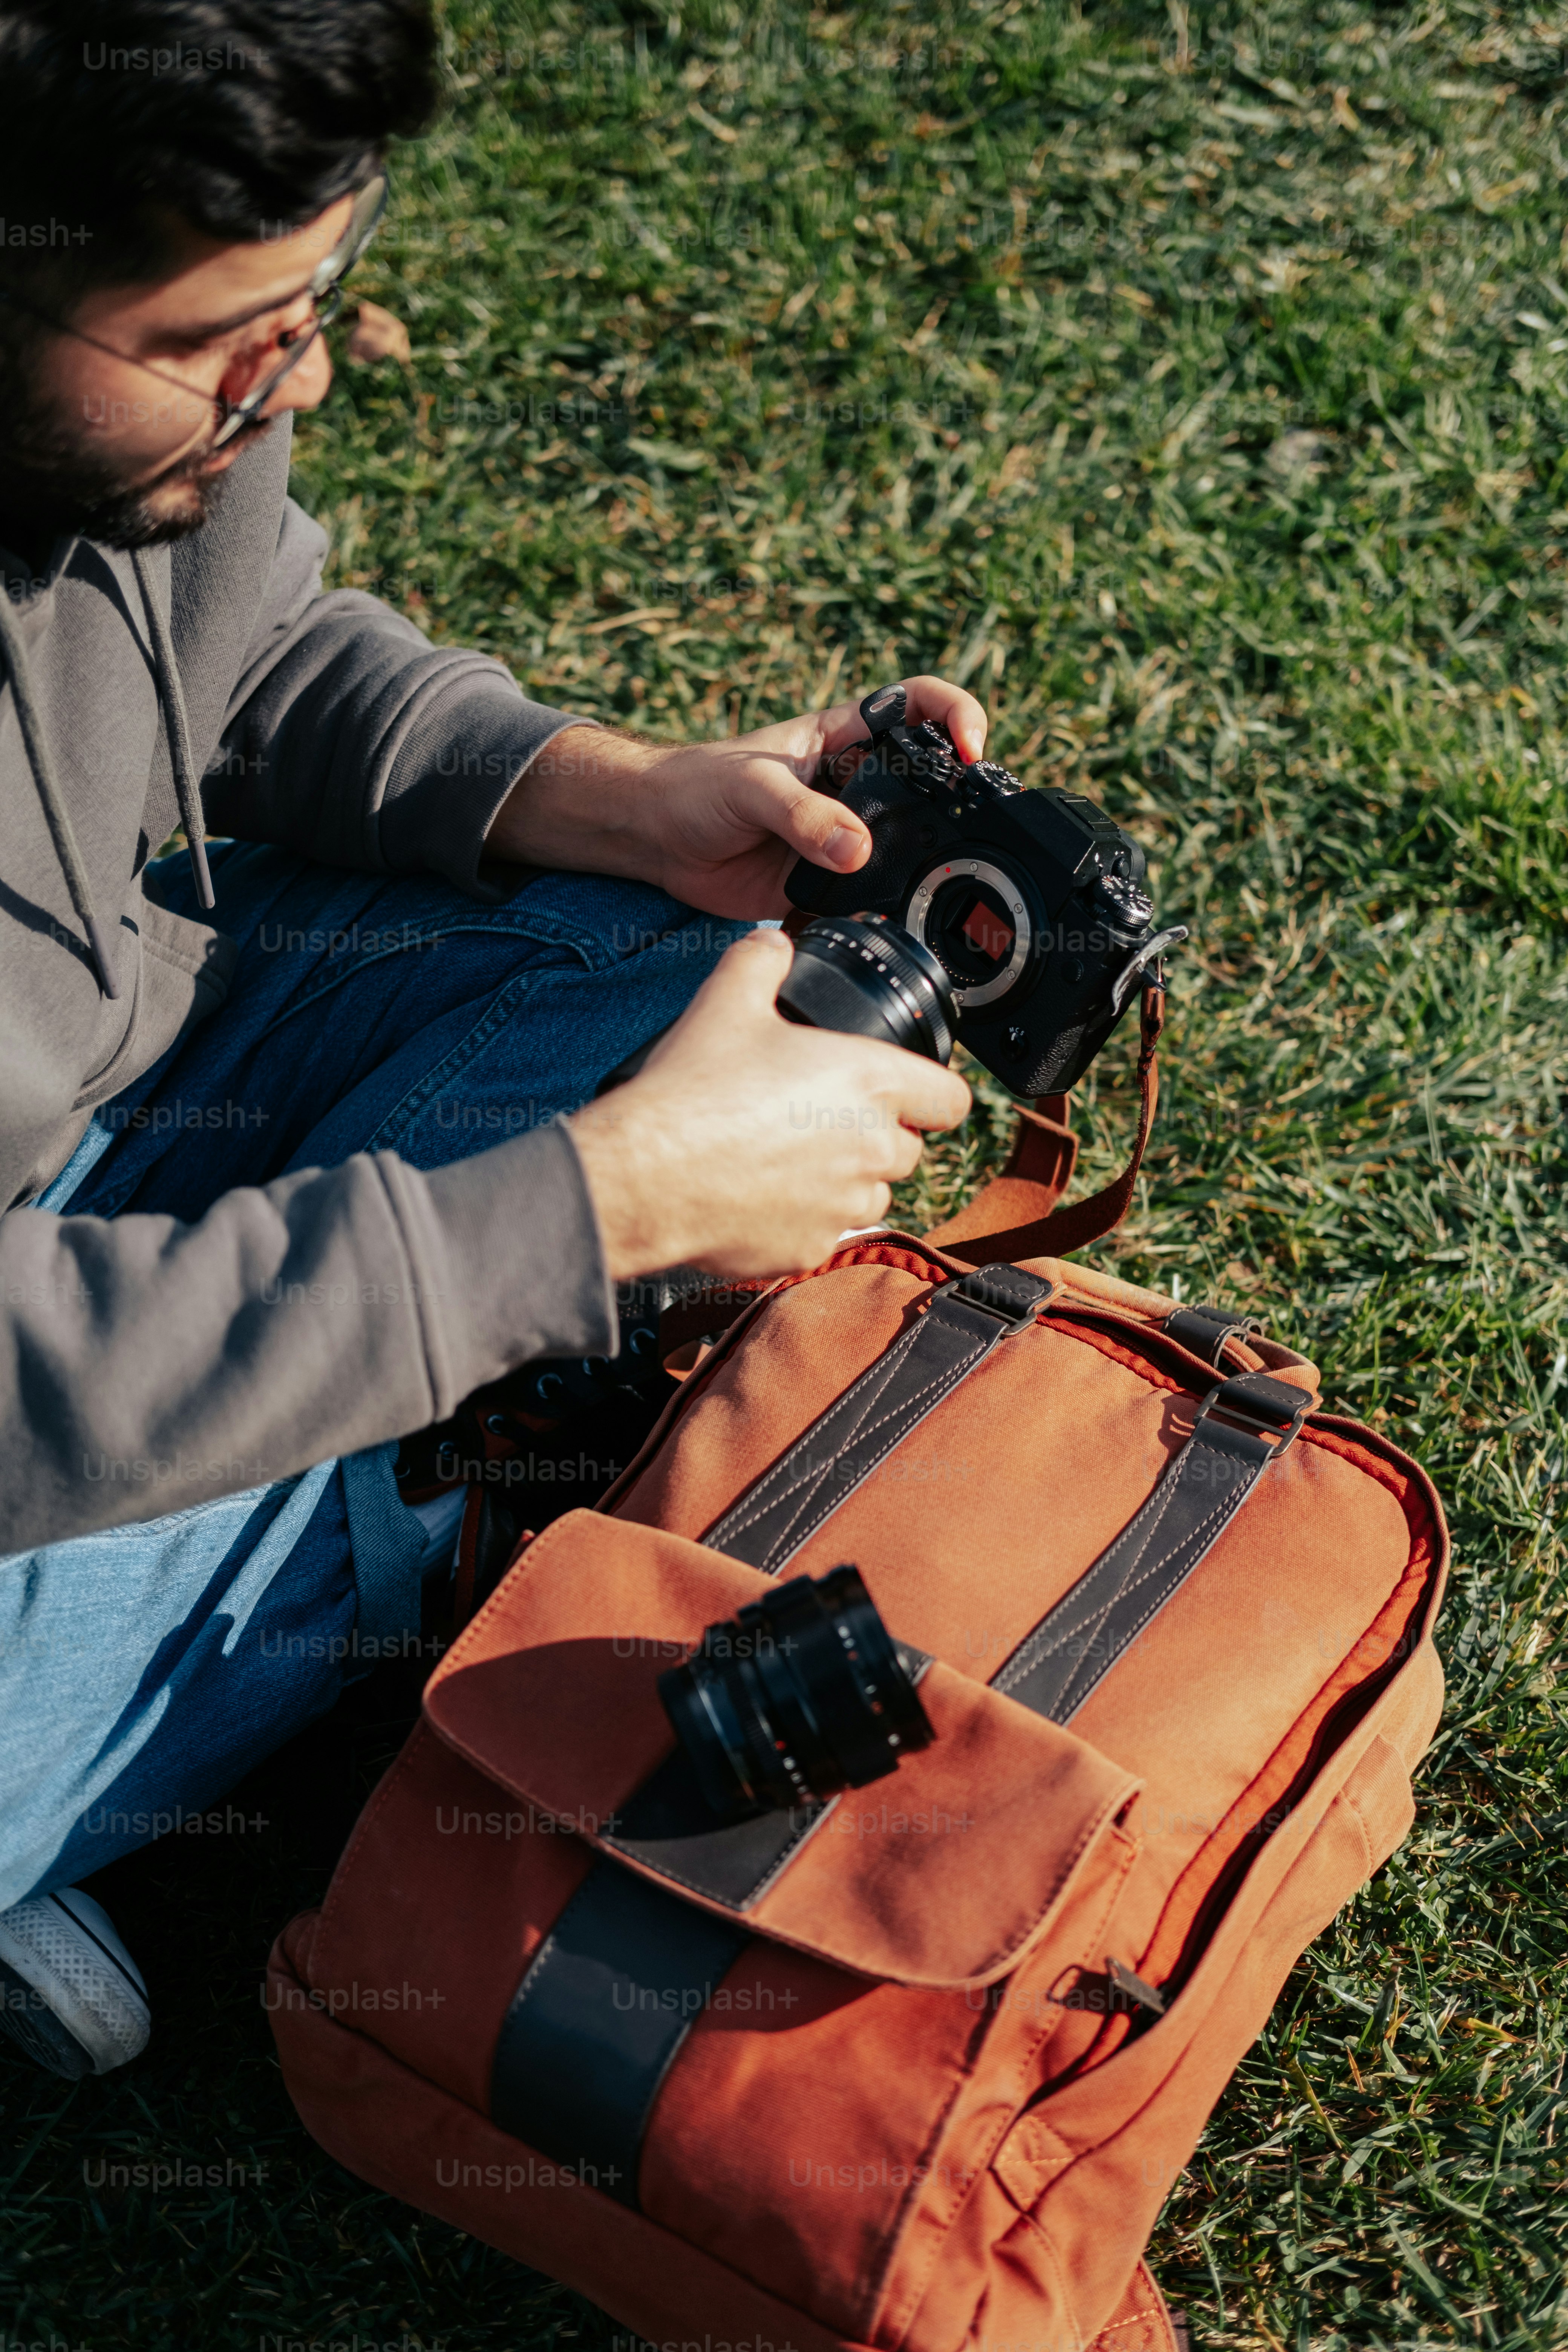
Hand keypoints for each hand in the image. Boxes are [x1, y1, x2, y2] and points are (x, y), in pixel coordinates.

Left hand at [489, 675, 988, 918]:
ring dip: (921, 869)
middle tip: (964, 833)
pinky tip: (881, 924)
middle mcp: (857, 785)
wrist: (655, 839)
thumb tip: (856, 851)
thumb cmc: (697, 788)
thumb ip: (802, 816)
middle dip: (953, 806)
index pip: (918, 704)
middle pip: (929, 784)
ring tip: (927, 887)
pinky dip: (880, 914)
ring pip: (908, 848)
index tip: (971, 746)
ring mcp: (847, 836)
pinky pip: (872, 899)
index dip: (956, 714)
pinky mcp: (831, 883)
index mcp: (845, 738)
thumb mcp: (750, 787)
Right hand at [565, 930, 971, 1278]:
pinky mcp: (808, 1249)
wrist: (647, 1174)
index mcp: (871, 1082)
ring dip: (847, 1181)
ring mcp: (842, 1207)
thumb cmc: (694, 1089)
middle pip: (909, 1150)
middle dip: (878, 1136)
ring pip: (871, 1197)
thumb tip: (773, 944)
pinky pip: (825, 1234)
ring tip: (791, 1158)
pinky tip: (759, 1195)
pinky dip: (804, 1219)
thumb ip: (762, 961)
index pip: (951, 1099)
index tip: (911, 1095)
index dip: (934, 1094)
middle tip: (823, 1119)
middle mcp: (871, 1149)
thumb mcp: (727, 999)